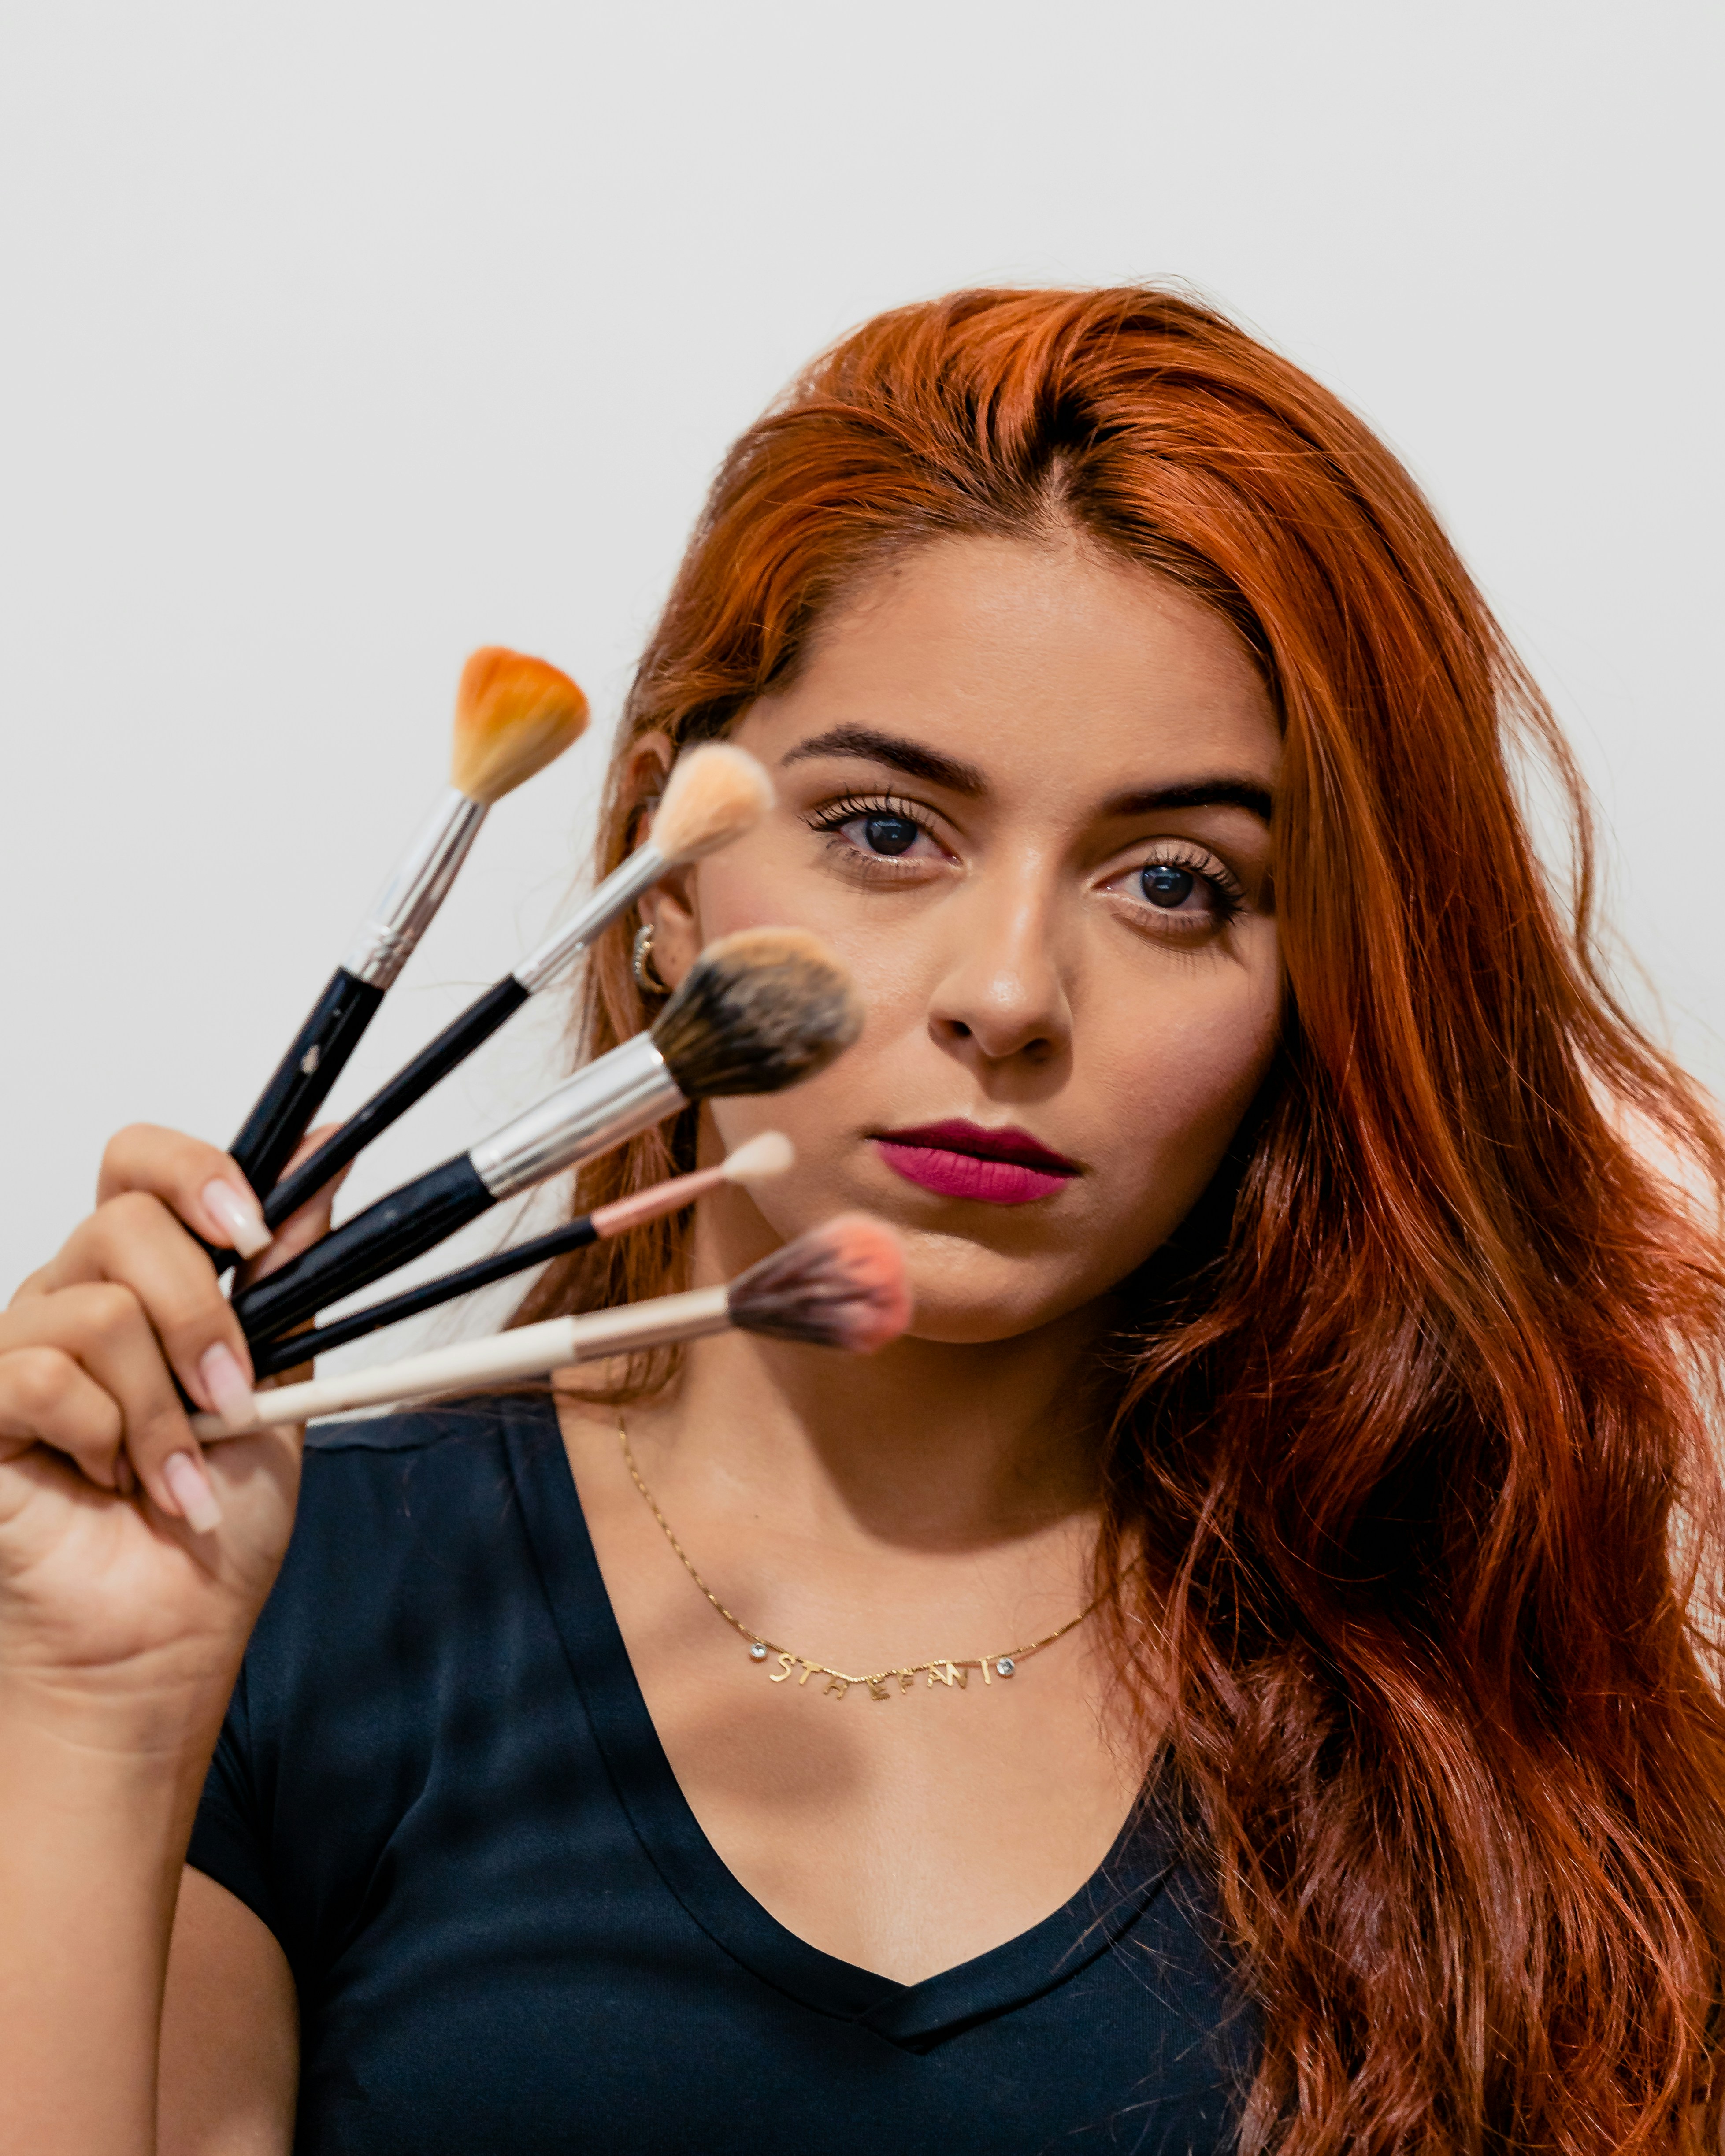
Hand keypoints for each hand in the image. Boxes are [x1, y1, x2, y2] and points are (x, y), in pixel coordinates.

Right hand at [0, 1124, 341, 1728]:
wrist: (170, 1632)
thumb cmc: (215, 1522)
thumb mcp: (280, 1380)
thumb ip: (289, 1273)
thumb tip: (326, 1159)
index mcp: (145, 1282)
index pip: (139, 1163)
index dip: (194, 1170)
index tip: (254, 1229)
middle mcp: (74, 1300)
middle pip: (123, 1221)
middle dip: (201, 1314)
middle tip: (229, 1396)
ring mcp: (20, 1351)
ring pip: (96, 1310)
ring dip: (161, 1406)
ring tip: (175, 1471)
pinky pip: (42, 1378)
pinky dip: (104, 1439)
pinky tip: (114, 1485)